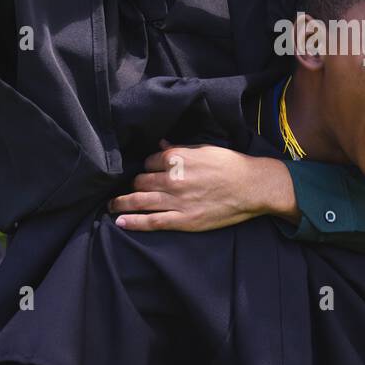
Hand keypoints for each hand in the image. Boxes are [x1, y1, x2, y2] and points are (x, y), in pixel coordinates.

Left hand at [110, 141, 297, 231]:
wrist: (251, 186)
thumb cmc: (231, 165)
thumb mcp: (204, 149)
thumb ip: (180, 148)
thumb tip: (161, 143)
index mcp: (176, 158)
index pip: (149, 161)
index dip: (147, 166)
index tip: (148, 171)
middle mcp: (171, 178)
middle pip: (140, 181)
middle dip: (133, 185)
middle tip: (128, 190)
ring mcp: (175, 201)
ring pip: (139, 201)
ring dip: (121, 203)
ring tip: (112, 206)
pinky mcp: (183, 220)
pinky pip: (151, 221)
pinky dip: (133, 222)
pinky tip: (120, 222)